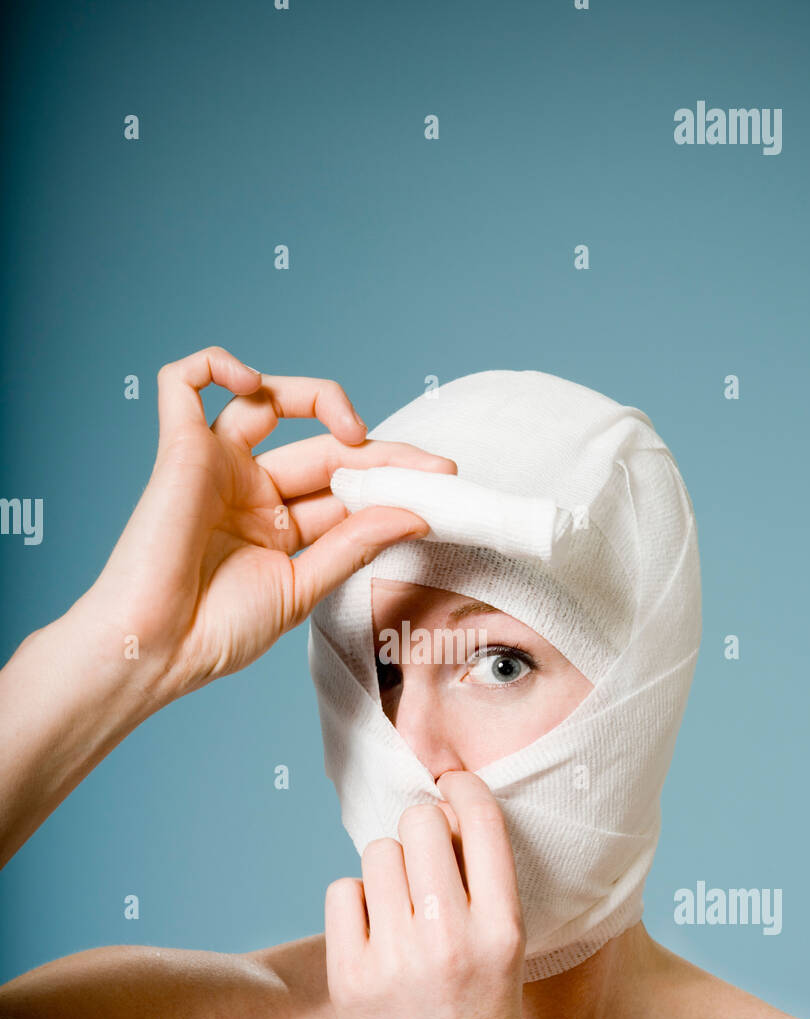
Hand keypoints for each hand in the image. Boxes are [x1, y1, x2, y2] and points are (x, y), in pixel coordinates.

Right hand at [77, 346, 455, 704]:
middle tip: (428, 467)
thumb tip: (413, 512)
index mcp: (277, 524)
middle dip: (378, 452)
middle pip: (323, 446)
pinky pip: (183, 382)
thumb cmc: (216, 632)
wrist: (156, 650)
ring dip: (320, 398)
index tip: (442, 484)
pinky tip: (254, 381)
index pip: (345, 484)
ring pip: (267, 399)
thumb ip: (354, 543)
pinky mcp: (177, 450)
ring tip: (355, 431)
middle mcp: (248, 489)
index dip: (392, 477)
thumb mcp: (304, 586)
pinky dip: (215, 364)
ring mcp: (214, 466)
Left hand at [325, 771, 526, 1018]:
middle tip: (423, 859)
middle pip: (420, 822)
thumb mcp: (506, 952)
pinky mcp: (350, 977)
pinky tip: (373, 932)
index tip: (452, 784)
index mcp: (503, 928)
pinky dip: (356, 901)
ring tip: (399, 906)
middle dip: (421, 830)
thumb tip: (437, 812)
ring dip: (388, 866)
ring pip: (378, 851)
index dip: (463, 787)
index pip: (482, 821)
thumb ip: (479, 887)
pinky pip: (343, 890)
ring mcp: (396, 957)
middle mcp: (451, 937)